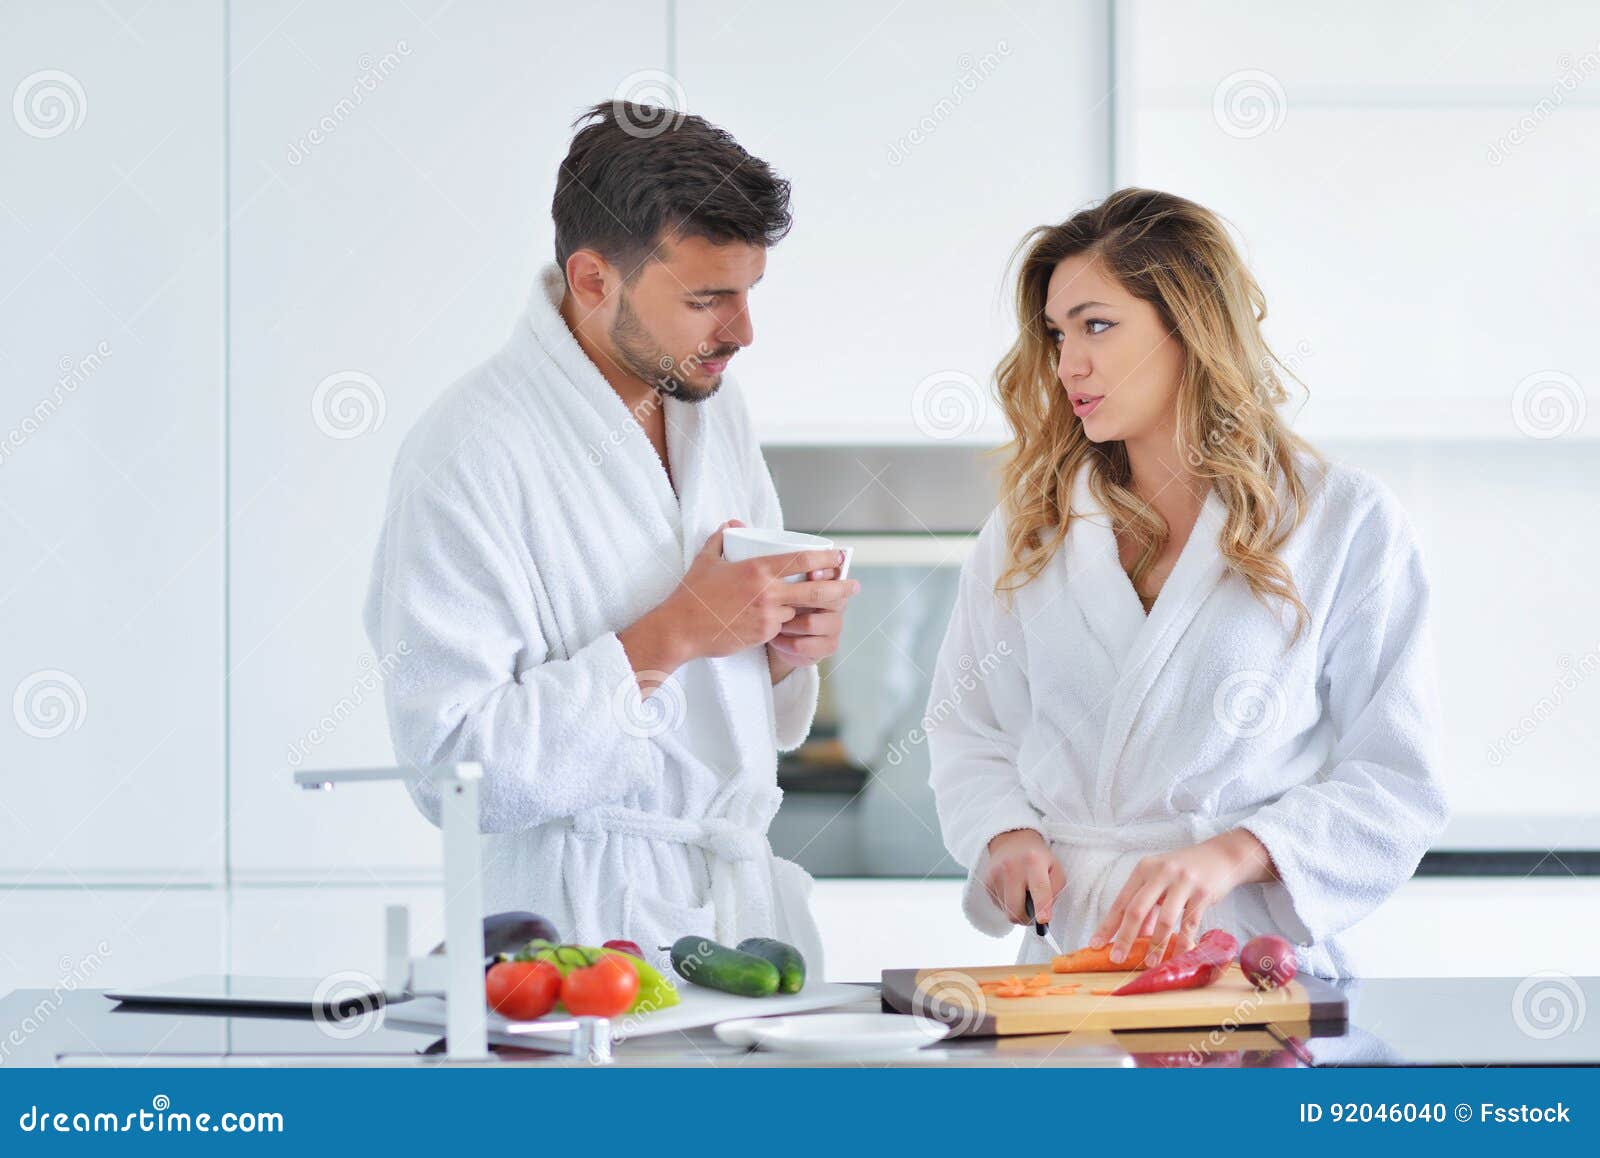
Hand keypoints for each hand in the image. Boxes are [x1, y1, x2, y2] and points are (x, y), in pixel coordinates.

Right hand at [619, 520, 858, 675]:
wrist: (680, 629)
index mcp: (757, 569)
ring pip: (799, 611)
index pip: (802, 560)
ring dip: (808, 609)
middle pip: (816, 590)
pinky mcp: (763, 635)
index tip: (839, 556)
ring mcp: (768, 616)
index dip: (825, 558)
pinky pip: (782, 627)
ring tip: (822, 606)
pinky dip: (784, 623)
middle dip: (841, 588)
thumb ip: (722, 538)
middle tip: (854, 586)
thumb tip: (733, 523)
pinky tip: (780, 621)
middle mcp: (767, 592)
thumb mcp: (707, 559)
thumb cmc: (692, 594)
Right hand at [982, 828, 1065, 925]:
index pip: (1038, 888)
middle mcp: (1011, 867)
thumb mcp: (1055, 868)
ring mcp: (996, 875)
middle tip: (1034, 915)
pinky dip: (1008, 904)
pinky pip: (999, 905)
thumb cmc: (1038, 858)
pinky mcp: (987, 882)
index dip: (1041, 907)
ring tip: (1023, 896)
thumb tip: (1044, 913)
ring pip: (1007, 911)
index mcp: (1033, 862)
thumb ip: (1055, 890)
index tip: (1043, 921)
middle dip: (1026, 919)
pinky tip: (1013, 891)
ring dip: (1017, 911)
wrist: (1013, 840)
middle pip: (1016, 908)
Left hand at [1089, 829, 1275, 965]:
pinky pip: (1190, 924)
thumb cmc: (1184, 871)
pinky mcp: (1203, 893)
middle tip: (1117, 958)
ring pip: (1165, 920)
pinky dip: (1183, 944)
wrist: (1220, 855)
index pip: (1121, 901)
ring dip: (1156, 945)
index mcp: (1144, 868)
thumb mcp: (1161, 880)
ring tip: (1149, 964)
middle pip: (1137, 909)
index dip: (1108, 925)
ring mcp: (1183, 882)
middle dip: (1125, 937)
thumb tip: (1133, 936)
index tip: (1096, 944)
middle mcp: (1161, 872)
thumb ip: (1148, 905)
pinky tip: (1178, 957)